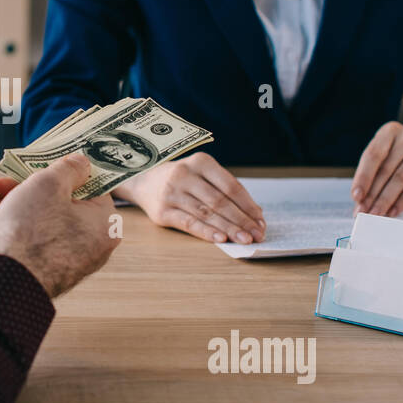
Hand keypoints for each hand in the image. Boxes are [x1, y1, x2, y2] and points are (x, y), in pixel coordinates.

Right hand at [0, 152, 119, 298]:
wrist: (7, 283)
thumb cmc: (32, 228)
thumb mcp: (49, 183)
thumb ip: (68, 167)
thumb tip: (81, 162)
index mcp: (105, 222)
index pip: (86, 186)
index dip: (57, 173)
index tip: (34, 169)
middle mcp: (93, 244)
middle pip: (55, 204)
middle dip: (17, 194)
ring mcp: (70, 261)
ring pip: (37, 224)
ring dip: (4, 212)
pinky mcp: (47, 273)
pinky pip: (31, 245)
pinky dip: (8, 234)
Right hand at [110, 152, 264, 243]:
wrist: (142, 180)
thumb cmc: (181, 179)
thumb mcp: (201, 173)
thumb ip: (224, 189)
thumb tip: (254, 214)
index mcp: (200, 162)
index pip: (230, 185)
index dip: (248, 205)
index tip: (260, 220)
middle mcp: (185, 175)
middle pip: (220, 201)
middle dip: (242, 220)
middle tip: (257, 234)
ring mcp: (172, 193)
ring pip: (207, 214)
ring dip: (229, 229)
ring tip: (244, 240)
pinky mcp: (162, 211)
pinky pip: (189, 224)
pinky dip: (207, 232)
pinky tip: (221, 240)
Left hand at [351, 122, 402, 217]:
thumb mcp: (391, 154)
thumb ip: (375, 172)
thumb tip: (360, 200)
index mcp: (389, 131)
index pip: (372, 155)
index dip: (363, 177)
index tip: (356, 196)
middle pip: (385, 169)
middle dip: (372, 193)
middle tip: (364, 211)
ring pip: (400, 178)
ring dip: (386, 199)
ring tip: (377, 213)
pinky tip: (394, 211)